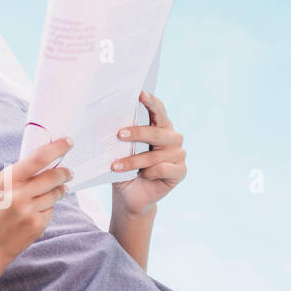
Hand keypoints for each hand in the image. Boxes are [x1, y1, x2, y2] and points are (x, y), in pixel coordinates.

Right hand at [0, 136, 73, 271]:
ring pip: (55, 194)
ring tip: (56, 191)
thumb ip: (20, 175)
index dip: (57, 148)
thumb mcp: (0, 189)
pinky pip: (51, 210)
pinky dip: (48, 209)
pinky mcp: (37, 225)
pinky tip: (37, 213)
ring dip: (59, 191)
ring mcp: (29, 211)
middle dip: (65, 173)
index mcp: (7, 180)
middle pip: (53, 176)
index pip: (38, 158)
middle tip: (69, 172)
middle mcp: (18, 194)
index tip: (69, 142)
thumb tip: (47, 160)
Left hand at [110, 90, 185, 216]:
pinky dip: (148, 172)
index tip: (140, 93)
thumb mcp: (120, 152)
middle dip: (138, 132)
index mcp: (160, 127)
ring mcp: (179, 155)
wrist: (130, 196)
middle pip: (158, 131)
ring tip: (116, 166)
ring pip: (156, 154)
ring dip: (134, 161)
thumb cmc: (125, 169)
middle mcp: (172, 138)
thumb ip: (122, 138)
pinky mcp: (180, 171)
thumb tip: (110, 125)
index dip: (151, 101)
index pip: (158, 110)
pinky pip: (163, 168)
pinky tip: (140, 176)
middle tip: (119, 134)